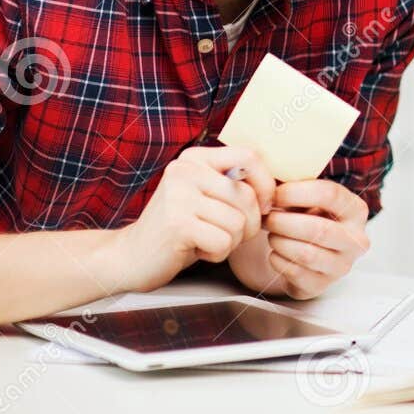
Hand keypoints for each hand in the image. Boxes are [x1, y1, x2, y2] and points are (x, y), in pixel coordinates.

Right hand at [114, 146, 274, 292]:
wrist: (131, 256)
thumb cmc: (181, 228)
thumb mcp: (208, 196)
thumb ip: (236, 183)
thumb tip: (282, 186)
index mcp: (195, 158)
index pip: (251, 157)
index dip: (267, 184)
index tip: (265, 205)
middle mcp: (185, 170)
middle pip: (248, 196)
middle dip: (250, 224)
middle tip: (228, 234)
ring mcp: (178, 196)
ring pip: (239, 222)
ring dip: (231, 242)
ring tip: (207, 240)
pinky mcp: (176, 223)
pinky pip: (224, 241)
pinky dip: (217, 253)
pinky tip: (197, 250)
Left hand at [245, 179, 370, 299]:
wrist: (306, 255)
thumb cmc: (306, 219)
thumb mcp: (307, 199)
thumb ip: (294, 186)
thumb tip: (266, 173)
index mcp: (356, 210)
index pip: (330, 195)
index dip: (297, 192)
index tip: (274, 193)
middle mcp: (356, 240)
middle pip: (319, 229)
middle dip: (285, 221)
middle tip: (266, 216)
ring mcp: (342, 265)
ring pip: (305, 253)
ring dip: (279, 241)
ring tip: (270, 233)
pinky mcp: (322, 285)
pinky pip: (294, 272)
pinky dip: (276, 259)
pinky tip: (274, 251)